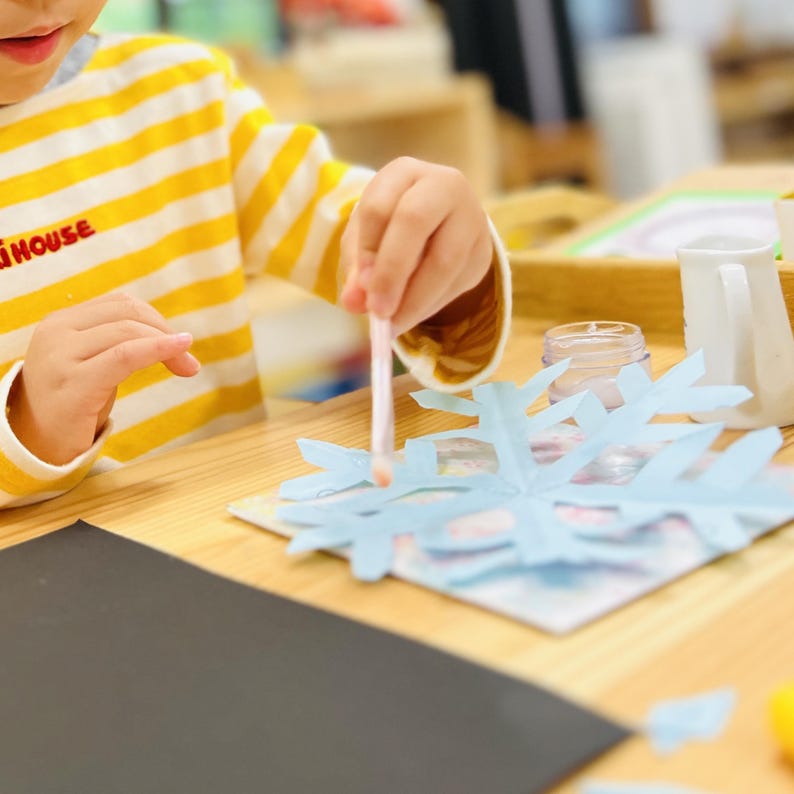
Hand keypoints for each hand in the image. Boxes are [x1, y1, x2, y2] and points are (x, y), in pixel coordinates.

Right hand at [7, 293, 199, 464]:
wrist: (38, 445)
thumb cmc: (73, 403)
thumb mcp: (92, 363)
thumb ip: (119, 342)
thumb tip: (175, 336)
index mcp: (60, 321)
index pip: (120, 303)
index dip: (157, 319)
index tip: (180, 342)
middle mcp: (56, 332)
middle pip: (127, 314)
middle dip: (166, 332)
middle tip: (189, 361)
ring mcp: (60, 357)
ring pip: (128, 332)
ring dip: (167, 345)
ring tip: (187, 367)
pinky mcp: (73, 383)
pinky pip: (125, 356)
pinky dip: (158, 349)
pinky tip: (179, 351)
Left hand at [339, 157, 493, 334]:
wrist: (441, 224)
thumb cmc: (392, 227)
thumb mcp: (366, 240)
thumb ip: (356, 268)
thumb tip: (354, 303)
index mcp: (405, 173)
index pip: (380, 206)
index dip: (368, 249)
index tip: (361, 286)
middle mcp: (443, 184)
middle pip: (415, 221)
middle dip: (393, 272)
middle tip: (378, 312)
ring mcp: (471, 216)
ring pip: (445, 260)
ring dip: (415, 300)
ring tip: (393, 324)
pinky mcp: (483, 249)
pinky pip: (458, 283)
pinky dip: (431, 305)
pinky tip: (412, 314)